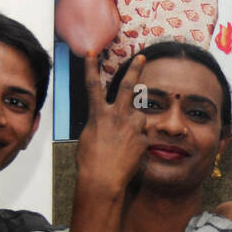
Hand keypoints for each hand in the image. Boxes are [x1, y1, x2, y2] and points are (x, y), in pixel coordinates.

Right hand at [76, 53, 147, 197]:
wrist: (103, 179)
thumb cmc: (90, 162)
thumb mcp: (88, 137)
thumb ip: (98, 124)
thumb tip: (105, 122)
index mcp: (99, 114)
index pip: (92, 85)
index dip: (91, 68)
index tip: (92, 52)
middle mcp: (117, 115)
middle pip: (128, 87)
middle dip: (135, 69)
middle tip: (143, 57)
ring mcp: (132, 126)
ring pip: (139, 117)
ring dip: (135, 124)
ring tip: (125, 141)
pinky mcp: (143, 139)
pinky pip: (142, 137)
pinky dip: (137, 143)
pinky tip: (129, 155)